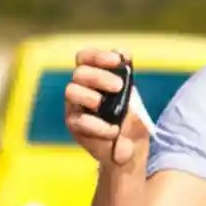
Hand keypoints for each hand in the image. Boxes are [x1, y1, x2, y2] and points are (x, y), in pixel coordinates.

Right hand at [64, 48, 151, 165]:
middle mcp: (81, 88)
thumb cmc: (131, 120)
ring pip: (71, 90)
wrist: (130, 150)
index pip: (85, 57)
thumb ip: (127, 78)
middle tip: (119, 87)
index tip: (118, 60)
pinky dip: (98, 125)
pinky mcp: (74, 125)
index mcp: (94, 76)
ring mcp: (75, 106)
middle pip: (79, 72)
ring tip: (103, 106)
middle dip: (99, 76)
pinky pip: (79, 120)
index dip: (98, 55)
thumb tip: (123, 56)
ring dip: (90, 96)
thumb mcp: (134, 99)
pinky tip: (113, 131)